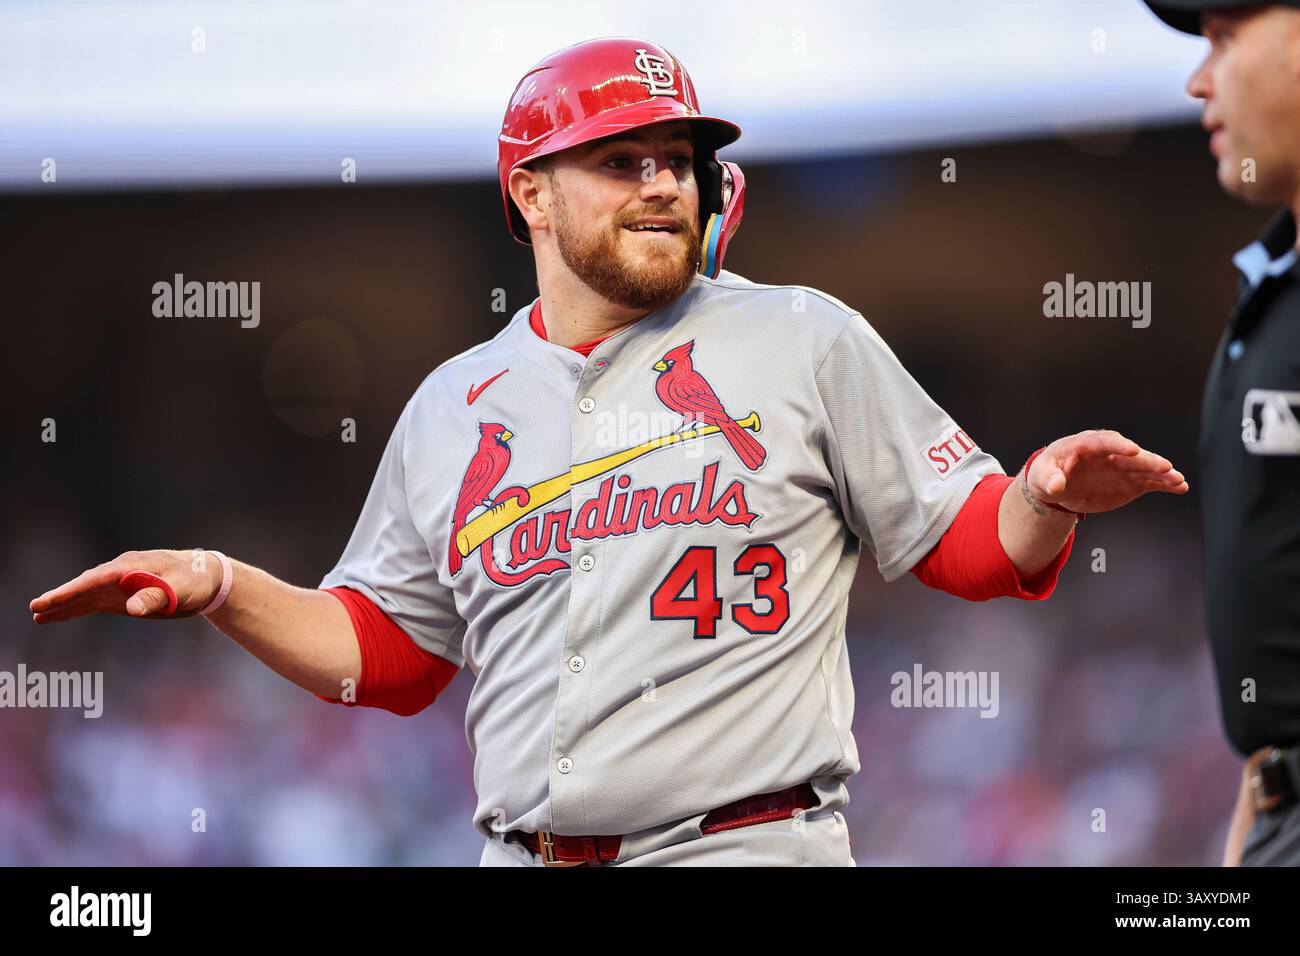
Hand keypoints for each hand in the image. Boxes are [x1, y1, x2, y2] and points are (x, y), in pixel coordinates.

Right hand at [29, 549, 223, 623]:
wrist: (207, 578)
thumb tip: (132, 608)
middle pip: (84, 585)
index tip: (48, 599)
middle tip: (35, 608)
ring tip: (38, 615)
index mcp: (130, 567)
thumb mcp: (179, 590)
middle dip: (60, 597)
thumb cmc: (194, 581)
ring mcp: (119, 584)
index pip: (94, 580)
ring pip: (85, 594)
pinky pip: (94, 602)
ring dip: (63, 605)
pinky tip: (57, 616)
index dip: (70, 591)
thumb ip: (156, 596)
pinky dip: (75, 609)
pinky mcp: (123, 595)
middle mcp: (120, 572)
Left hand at [1026, 429, 1188, 514]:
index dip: (1118, 445)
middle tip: (1165, 466)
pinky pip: (1150, 481)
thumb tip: (1055, 485)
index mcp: (1085, 445)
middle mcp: (1109, 453)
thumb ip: (1049, 479)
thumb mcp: (1041, 477)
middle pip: (1131, 454)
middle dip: (1147, 460)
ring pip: (1145, 467)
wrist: (1056, 485)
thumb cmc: (1047, 474)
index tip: (1132, 449)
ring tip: (1178, 480)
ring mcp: (1121, 466)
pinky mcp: (1129, 481)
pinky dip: (1165, 484)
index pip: (1104, 442)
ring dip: (1162, 473)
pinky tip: (1180, 487)